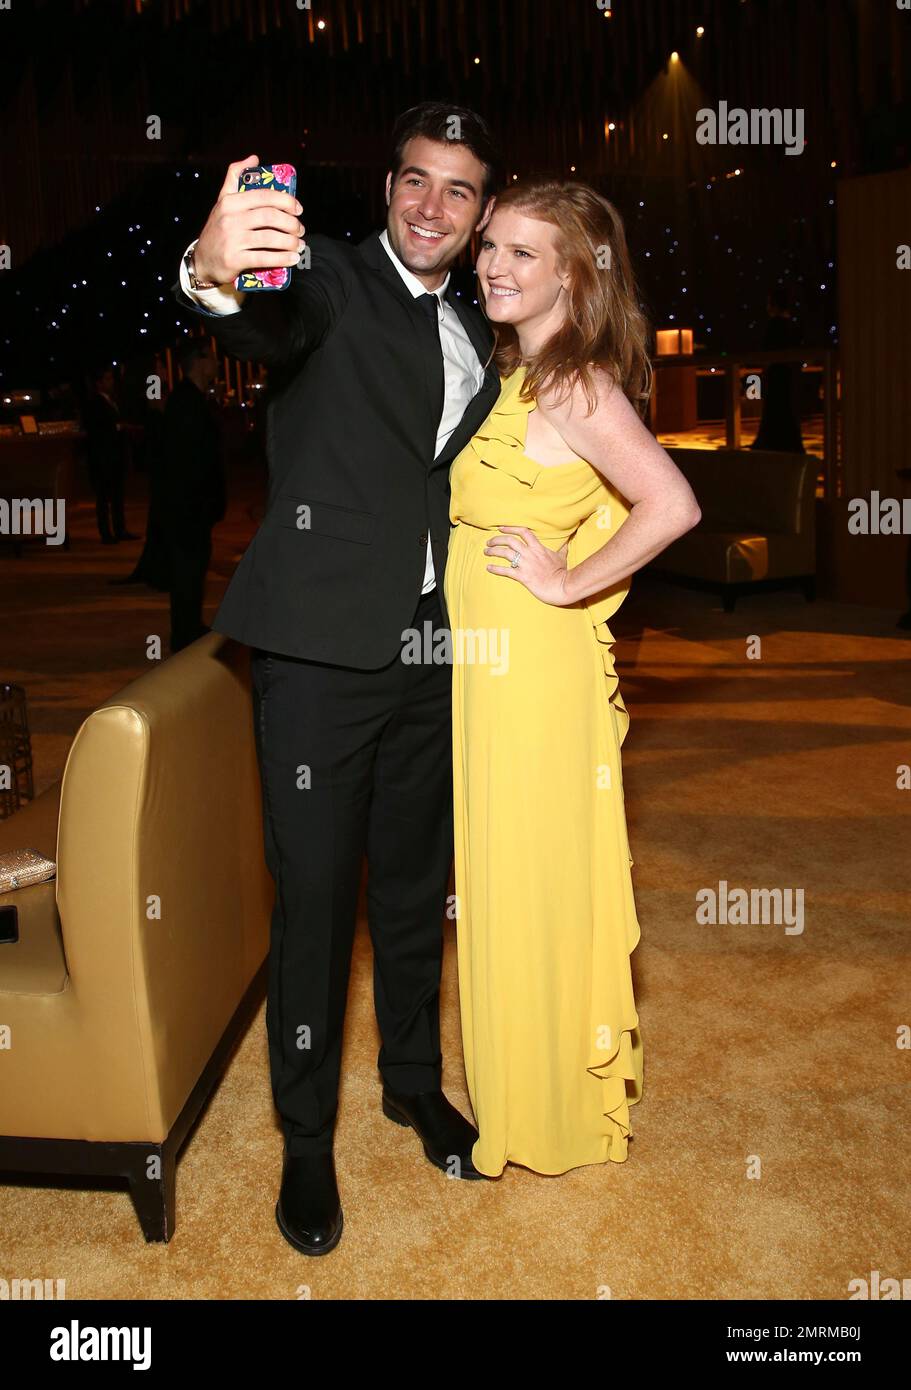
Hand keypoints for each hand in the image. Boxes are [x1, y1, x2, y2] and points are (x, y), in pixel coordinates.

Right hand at [192, 154, 305, 285]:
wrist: (202, 260)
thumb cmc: (218, 229)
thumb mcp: (222, 201)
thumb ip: (235, 177)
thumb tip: (253, 157)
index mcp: (230, 201)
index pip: (264, 196)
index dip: (286, 201)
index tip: (298, 209)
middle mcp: (230, 218)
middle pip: (270, 216)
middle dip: (291, 223)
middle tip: (300, 230)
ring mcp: (232, 239)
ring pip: (269, 238)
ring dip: (290, 242)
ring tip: (299, 245)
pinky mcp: (234, 259)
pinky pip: (264, 258)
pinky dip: (282, 258)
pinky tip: (292, 258)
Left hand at [484, 525, 573, 604]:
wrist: (562, 586)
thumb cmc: (562, 572)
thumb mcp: (562, 557)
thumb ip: (562, 548)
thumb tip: (567, 541)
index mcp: (538, 548)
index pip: (523, 532)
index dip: (510, 528)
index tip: (501, 528)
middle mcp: (530, 554)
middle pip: (510, 541)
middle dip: (497, 539)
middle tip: (489, 542)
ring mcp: (525, 565)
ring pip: (505, 553)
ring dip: (493, 551)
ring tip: (486, 552)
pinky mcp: (522, 577)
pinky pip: (506, 571)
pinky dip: (495, 568)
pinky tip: (488, 567)